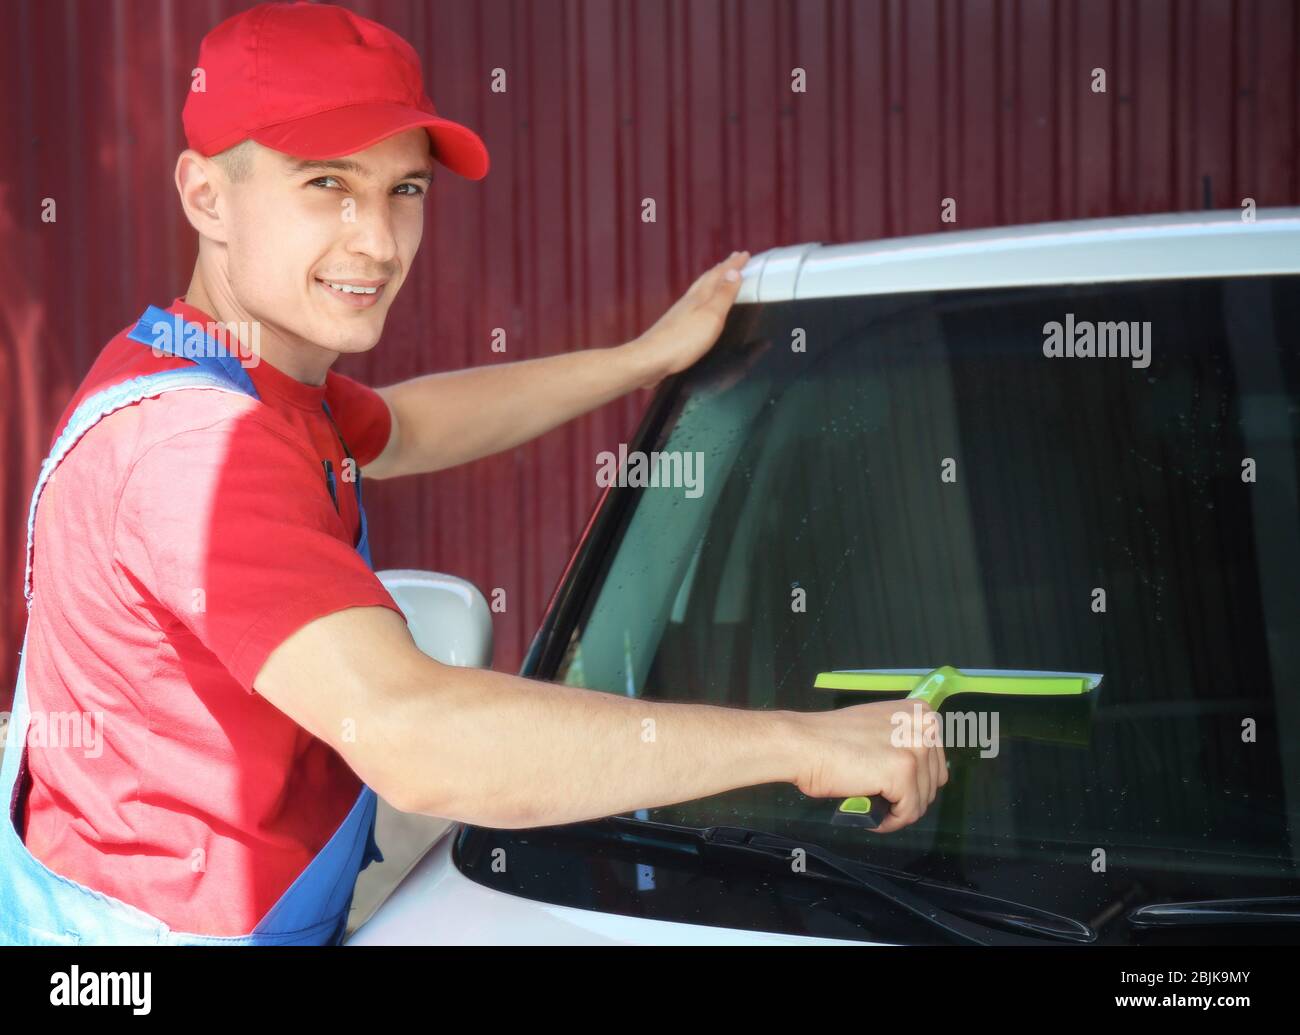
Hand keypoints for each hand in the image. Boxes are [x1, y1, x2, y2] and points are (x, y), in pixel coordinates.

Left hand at [629, 250, 751, 389]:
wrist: (649, 359)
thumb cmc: (681, 341)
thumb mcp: (711, 316)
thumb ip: (723, 295)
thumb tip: (735, 272)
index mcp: (700, 297)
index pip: (719, 274)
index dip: (733, 265)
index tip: (745, 255)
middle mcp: (689, 301)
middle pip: (708, 279)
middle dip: (723, 268)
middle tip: (733, 260)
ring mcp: (680, 313)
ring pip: (699, 290)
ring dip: (712, 281)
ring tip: (719, 277)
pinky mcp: (675, 327)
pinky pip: (693, 304)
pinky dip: (702, 297)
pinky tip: (699, 305)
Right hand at [787, 700, 949, 833]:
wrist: (804, 743)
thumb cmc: (829, 738)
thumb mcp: (878, 727)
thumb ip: (901, 740)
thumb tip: (914, 769)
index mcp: (919, 712)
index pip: (935, 759)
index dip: (914, 779)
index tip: (893, 787)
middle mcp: (925, 726)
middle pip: (933, 781)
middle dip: (909, 796)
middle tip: (882, 800)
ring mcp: (916, 748)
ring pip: (923, 800)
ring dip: (898, 810)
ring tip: (873, 807)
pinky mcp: (904, 772)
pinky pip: (908, 813)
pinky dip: (891, 822)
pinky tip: (874, 818)